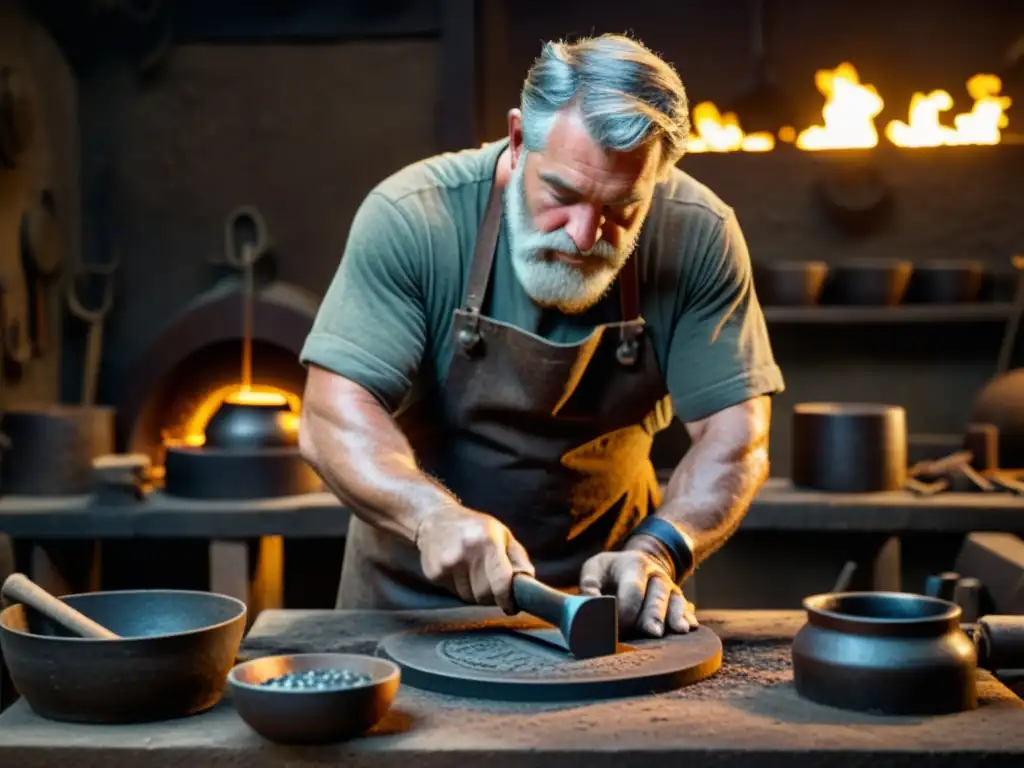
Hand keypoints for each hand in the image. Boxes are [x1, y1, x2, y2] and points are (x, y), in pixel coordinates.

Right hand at [416, 504, 533, 613]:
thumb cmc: (474, 526)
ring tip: (473, 573)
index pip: (501, 582)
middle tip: (493, 588)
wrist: (435, 518)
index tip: (511, 606)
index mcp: (487, 541)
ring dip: (475, 592)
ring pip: (468, 597)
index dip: (507, 599)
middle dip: (492, 596)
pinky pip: (454, 593)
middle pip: (484, 595)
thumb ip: (518, 558)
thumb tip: (528, 583)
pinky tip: (459, 571)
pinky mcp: (434, 572)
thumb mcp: (502, 534)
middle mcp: (466, 552)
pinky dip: (460, 587)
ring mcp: (447, 564)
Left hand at [579, 544, 697, 637]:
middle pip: (657, 595)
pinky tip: (689, 628)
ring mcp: (670, 587)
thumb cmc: (610, 572)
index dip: (625, 609)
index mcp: (634, 564)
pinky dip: (687, 618)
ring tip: (679, 630)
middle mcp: (655, 574)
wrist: (637, 564)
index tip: (615, 628)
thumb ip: (589, 584)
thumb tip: (586, 604)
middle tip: (651, 631)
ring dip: (675, 616)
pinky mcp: (678, 600)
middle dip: (654, 614)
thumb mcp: (595, 569)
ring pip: (675, 602)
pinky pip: (686, 608)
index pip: (632, 588)